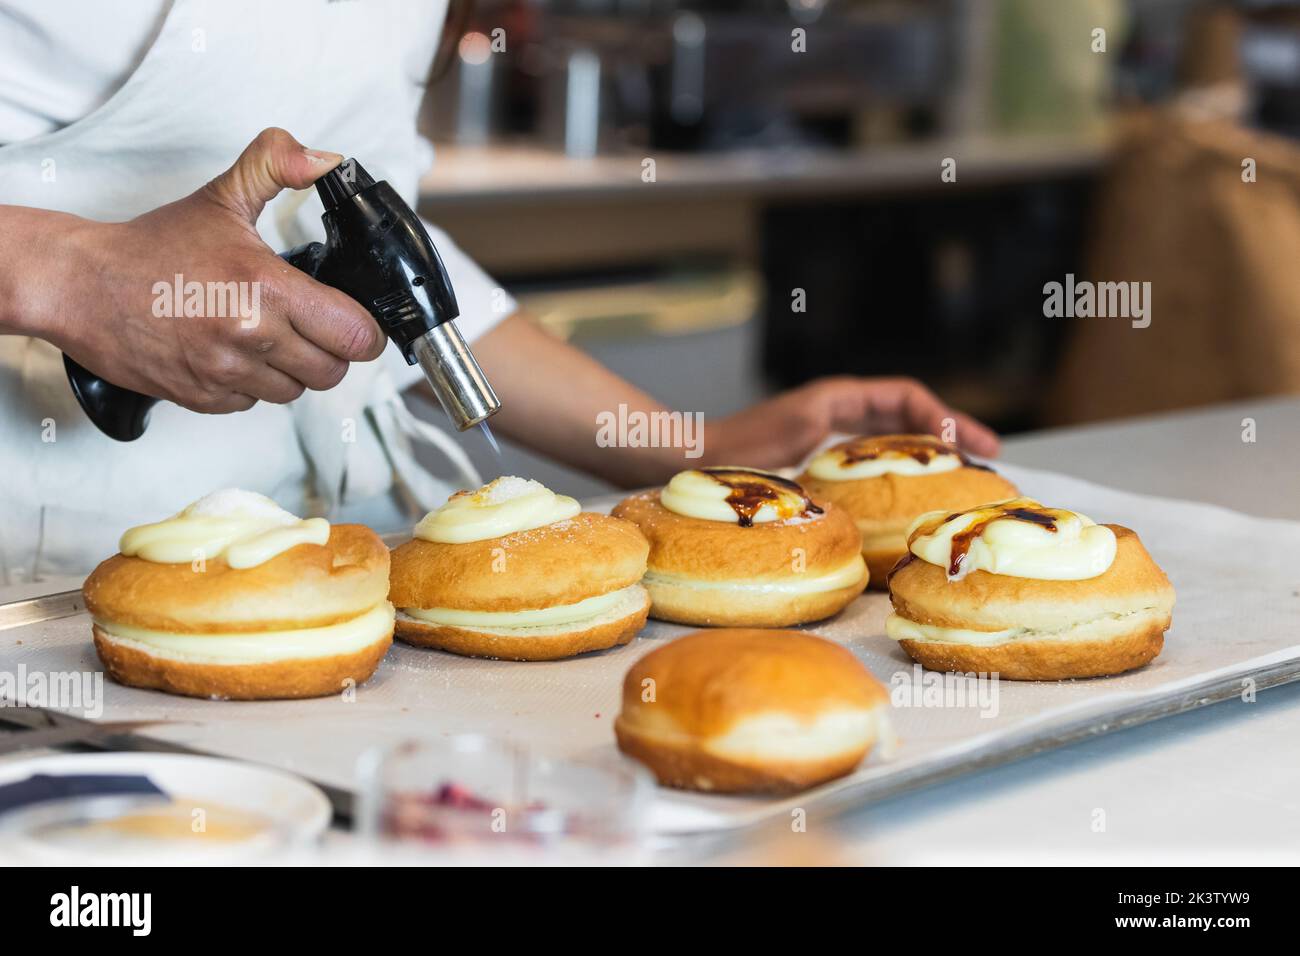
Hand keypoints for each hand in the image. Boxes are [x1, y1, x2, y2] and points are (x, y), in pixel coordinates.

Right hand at [32, 128, 382, 412]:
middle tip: (311, 326)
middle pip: (333, 371)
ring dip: (292, 369)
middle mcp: (250, 336)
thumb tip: (322, 159)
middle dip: (330, 351)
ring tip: (268, 336)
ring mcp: (225, 373)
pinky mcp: (204, 398)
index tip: (353, 319)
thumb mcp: (221, 198)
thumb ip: (276, 166)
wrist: (80, 287)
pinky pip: (255, 404)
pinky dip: (252, 385)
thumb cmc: (150, 249)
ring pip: (296, 391)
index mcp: (265, 288)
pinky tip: (234, 353)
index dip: (363, 330)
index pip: (354, 334)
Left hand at [702, 376, 1000, 468]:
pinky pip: (875, 453)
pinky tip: (915, 490)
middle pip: (910, 413)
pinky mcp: (823, 452)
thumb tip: (885, 458)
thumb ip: (834, 433)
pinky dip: (901, 464)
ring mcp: (832, 429)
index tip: (976, 443)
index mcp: (839, 396)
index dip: (945, 417)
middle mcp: (840, 407)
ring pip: (896, 434)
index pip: (907, 397)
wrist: (701, 459)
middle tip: (990, 457)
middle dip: (950, 432)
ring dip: (930, 449)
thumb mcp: (792, 434)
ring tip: (966, 473)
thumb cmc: (739, 447)